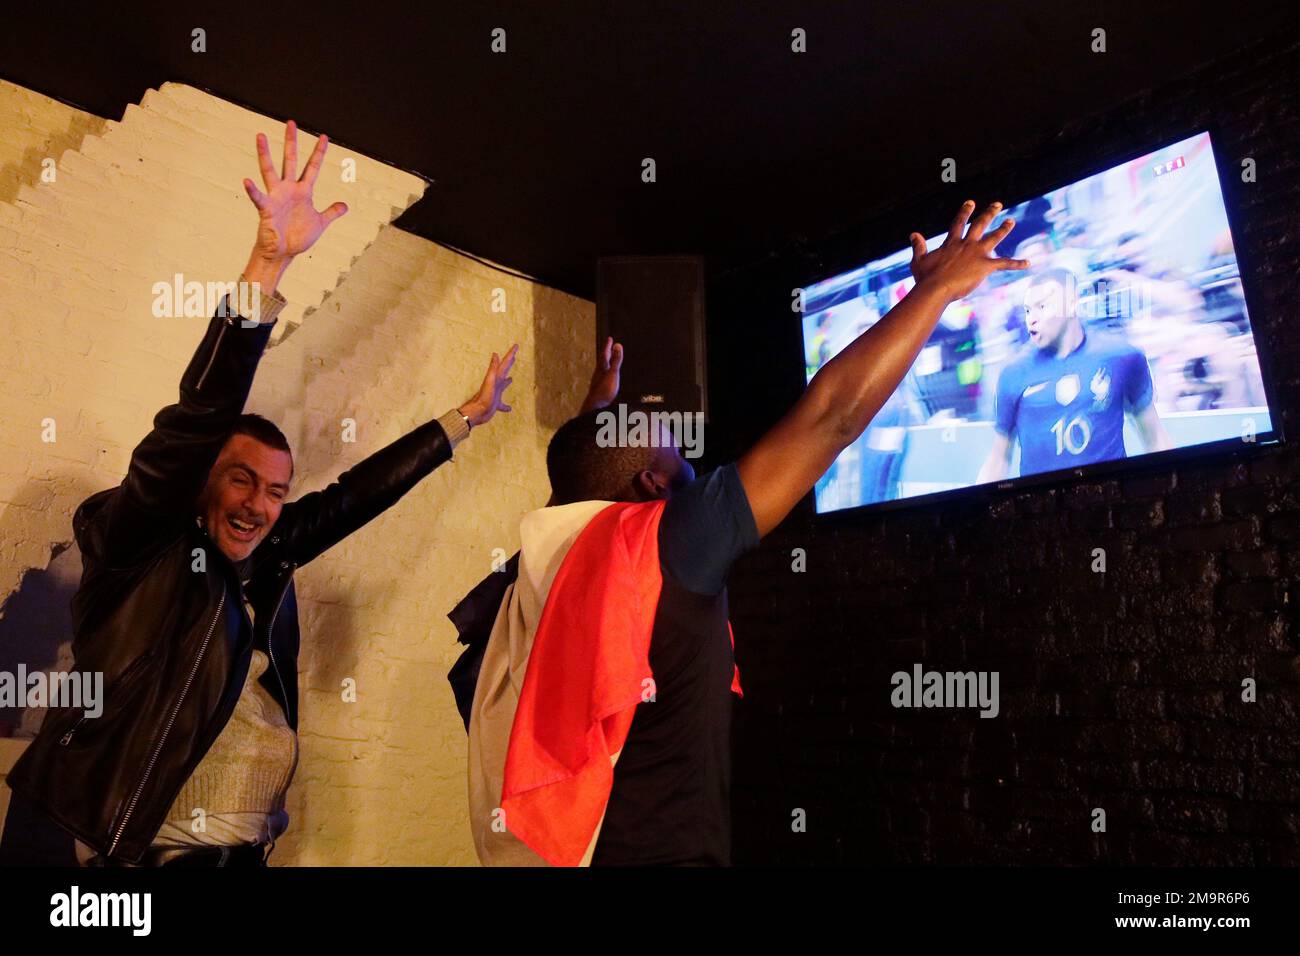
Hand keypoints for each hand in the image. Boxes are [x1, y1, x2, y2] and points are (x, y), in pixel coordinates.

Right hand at [242, 120, 348, 286]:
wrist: (283, 253)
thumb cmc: (298, 237)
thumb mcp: (320, 223)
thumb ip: (331, 213)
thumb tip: (345, 205)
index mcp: (303, 191)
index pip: (312, 167)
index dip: (319, 153)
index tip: (324, 137)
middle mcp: (288, 189)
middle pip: (290, 160)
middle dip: (292, 142)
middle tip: (292, 122)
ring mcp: (276, 197)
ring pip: (269, 170)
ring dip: (265, 154)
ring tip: (261, 136)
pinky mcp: (266, 209)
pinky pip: (258, 197)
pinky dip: (252, 190)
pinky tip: (246, 180)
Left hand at [459, 345, 517, 427]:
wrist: (477, 412)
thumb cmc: (484, 398)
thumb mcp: (489, 381)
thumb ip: (492, 368)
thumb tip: (495, 354)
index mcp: (496, 377)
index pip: (505, 363)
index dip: (510, 354)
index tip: (516, 345)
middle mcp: (496, 384)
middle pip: (504, 370)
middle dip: (509, 363)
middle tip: (514, 355)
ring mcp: (496, 393)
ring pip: (503, 385)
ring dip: (507, 381)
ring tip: (511, 378)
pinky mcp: (495, 403)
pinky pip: (502, 404)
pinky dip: (506, 406)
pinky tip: (509, 408)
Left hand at [580, 336, 622, 412]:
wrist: (596, 406)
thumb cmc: (604, 390)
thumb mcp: (613, 373)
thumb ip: (616, 360)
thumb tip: (617, 345)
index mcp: (602, 368)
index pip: (605, 354)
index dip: (608, 346)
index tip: (609, 338)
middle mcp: (599, 373)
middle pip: (602, 361)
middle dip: (606, 353)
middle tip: (608, 346)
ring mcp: (599, 381)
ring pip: (602, 368)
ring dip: (607, 363)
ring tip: (609, 360)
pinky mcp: (601, 389)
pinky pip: (604, 376)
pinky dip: (608, 372)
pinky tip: (608, 377)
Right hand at [909, 200, 1028, 300]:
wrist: (935, 289)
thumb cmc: (925, 278)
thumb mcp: (918, 260)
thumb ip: (918, 246)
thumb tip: (913, 234)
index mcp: (951, 243)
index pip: (959, 223)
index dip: (964, 212)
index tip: (971, 203)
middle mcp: (966, 244)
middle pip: (979, 224)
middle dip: (989, 213)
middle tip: (998, 204)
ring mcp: (977, 254)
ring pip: (994, 238)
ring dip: (1003, 229)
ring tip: (1011, 222)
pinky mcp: (985, 266)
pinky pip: (1004, 263)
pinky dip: (1017, 263)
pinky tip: (1028, 262)